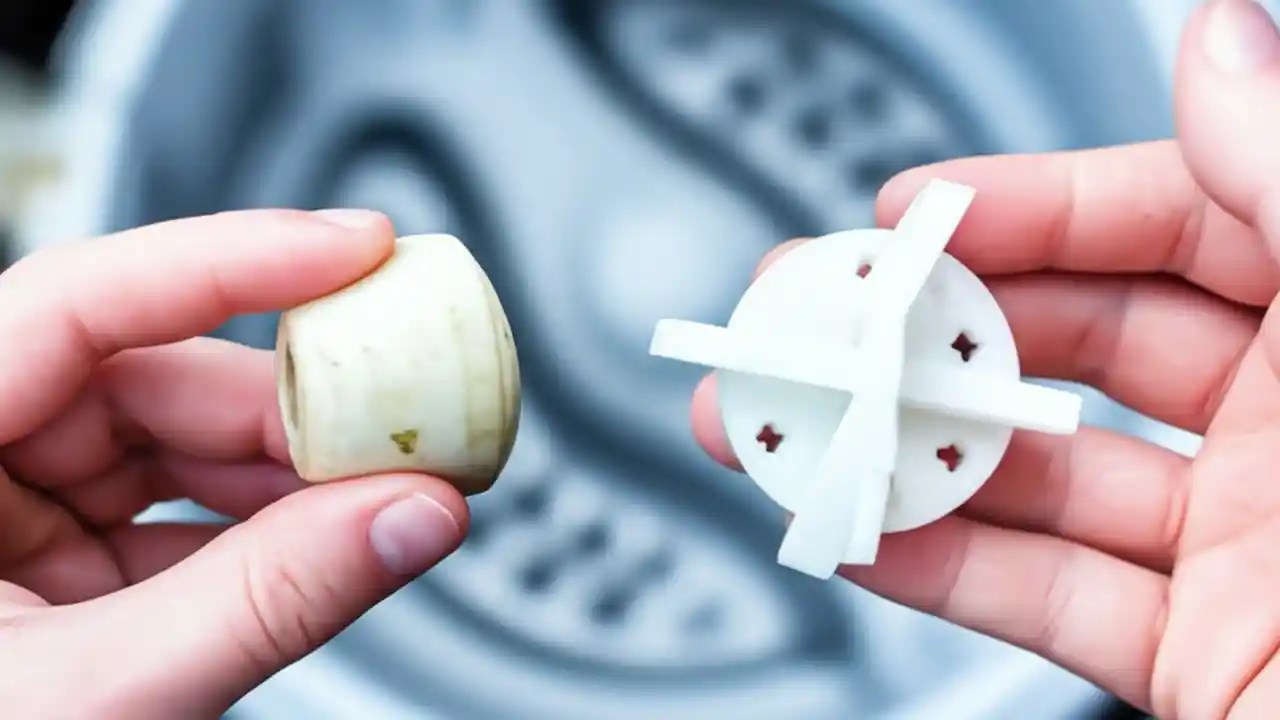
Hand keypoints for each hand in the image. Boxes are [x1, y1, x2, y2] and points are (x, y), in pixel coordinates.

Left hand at [0, 208, 467, 717]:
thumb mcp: (97, 699)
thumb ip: (268, 601)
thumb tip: (412, 514)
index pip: (79, 300)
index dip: (234, 260)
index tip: (356, 249)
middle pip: (148, 377)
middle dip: (290, 411)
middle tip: (404, 430)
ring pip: (171, 449)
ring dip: (285, 477)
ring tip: (377, 500)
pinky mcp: (45, 568)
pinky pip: (168, 515)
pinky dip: (252, 531)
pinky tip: (315, 546)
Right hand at [692, 2, 1279, 716]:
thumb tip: (1227, 43)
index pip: (1174, 222)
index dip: (1034, 207)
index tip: (917, 214)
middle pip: (1074, 350)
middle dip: (923, 331)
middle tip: (815, 321)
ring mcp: (1248, 552)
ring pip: (1041, 479)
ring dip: (900, 453)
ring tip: (791, 429)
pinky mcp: (1206, 661)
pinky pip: (1053, 601)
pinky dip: (945, 571)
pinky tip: (862, 532)